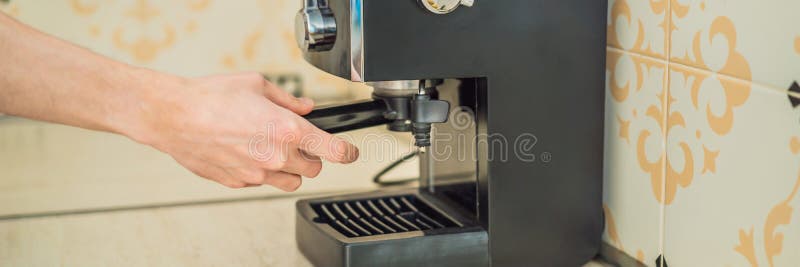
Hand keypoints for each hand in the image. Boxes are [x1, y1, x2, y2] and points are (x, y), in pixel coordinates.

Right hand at [130, 72, 358, 190]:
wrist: (174, 117)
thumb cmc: (211, 97)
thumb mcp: (257, 85)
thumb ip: (289, 100)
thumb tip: (306, 108)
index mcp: (287, 129)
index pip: (334, 151)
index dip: (349, 153)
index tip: (352, 153)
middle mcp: (276, 156)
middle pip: (315, 168)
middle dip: (312, 155)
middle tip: (297, 140)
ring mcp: (258, 174)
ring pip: (292, 181)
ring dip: (291, 168)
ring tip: (272, 148)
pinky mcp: (240, 183)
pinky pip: (263, 183)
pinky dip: (263, 172)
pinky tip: (247, 152)